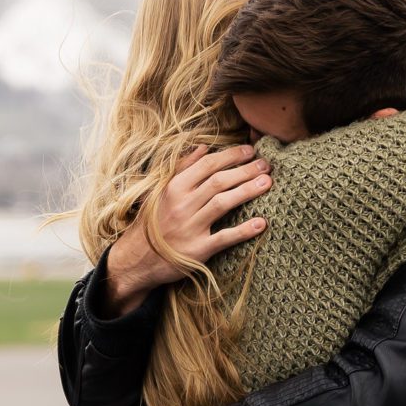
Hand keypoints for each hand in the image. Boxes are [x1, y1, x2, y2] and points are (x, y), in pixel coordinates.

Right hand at [103, 144, 271, 311]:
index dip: (231, 156)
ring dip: (248, 191)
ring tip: (268, 183)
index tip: (250, 151)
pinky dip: (244, 231)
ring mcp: (190, 227)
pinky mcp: (197, 250)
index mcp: (174, 187)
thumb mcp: (162, 191)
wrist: (137, 258)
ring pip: (223, 203)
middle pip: (219, 181)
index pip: (208, 165)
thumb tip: (203, 147)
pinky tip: (261, 223)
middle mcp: (182, 205)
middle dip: (245, 170)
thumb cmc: (154, 221)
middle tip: (266, 164)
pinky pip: (224, 238)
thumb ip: (183, 168)